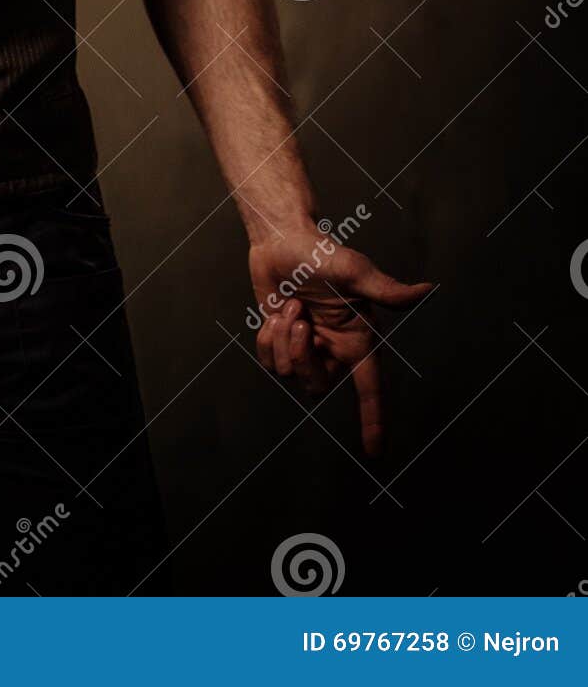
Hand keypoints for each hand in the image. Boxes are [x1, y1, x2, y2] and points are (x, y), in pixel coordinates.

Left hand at [248, 228, 432, 457]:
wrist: (282, 239)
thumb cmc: (322, 252)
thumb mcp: (354, 271)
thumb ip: (387, 289)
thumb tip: (426, 290)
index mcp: (357, 340)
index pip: (370, 388)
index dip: (374, 420)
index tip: (376, 452)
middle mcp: (334, 349)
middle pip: (317, 385)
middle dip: (300, 356)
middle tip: (298, 316)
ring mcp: (306, 347)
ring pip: (288, 373)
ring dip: (281, 338)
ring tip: (289, 306)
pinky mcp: (280, 340)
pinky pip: (268, 361)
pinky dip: (266, 338)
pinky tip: (273, 314)